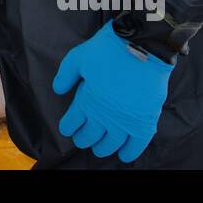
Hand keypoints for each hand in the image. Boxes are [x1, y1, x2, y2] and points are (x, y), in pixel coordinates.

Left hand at [51, 21, 174, 162]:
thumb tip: (57, 90)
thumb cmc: (108, 50)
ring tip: (98, 148)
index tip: (67, 128)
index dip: (68, 127)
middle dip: (83, 139)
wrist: (142, 46)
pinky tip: (124, 156)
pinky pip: (137, 144)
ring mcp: (125, 121)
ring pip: (111, 144)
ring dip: (102, 148)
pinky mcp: (145, 121)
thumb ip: (65, 75)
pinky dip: (130, 152)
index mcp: (87, 101)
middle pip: (90, 136)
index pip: (73, 122)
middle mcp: (105, 116)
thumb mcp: (78, 57)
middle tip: (81, 139)